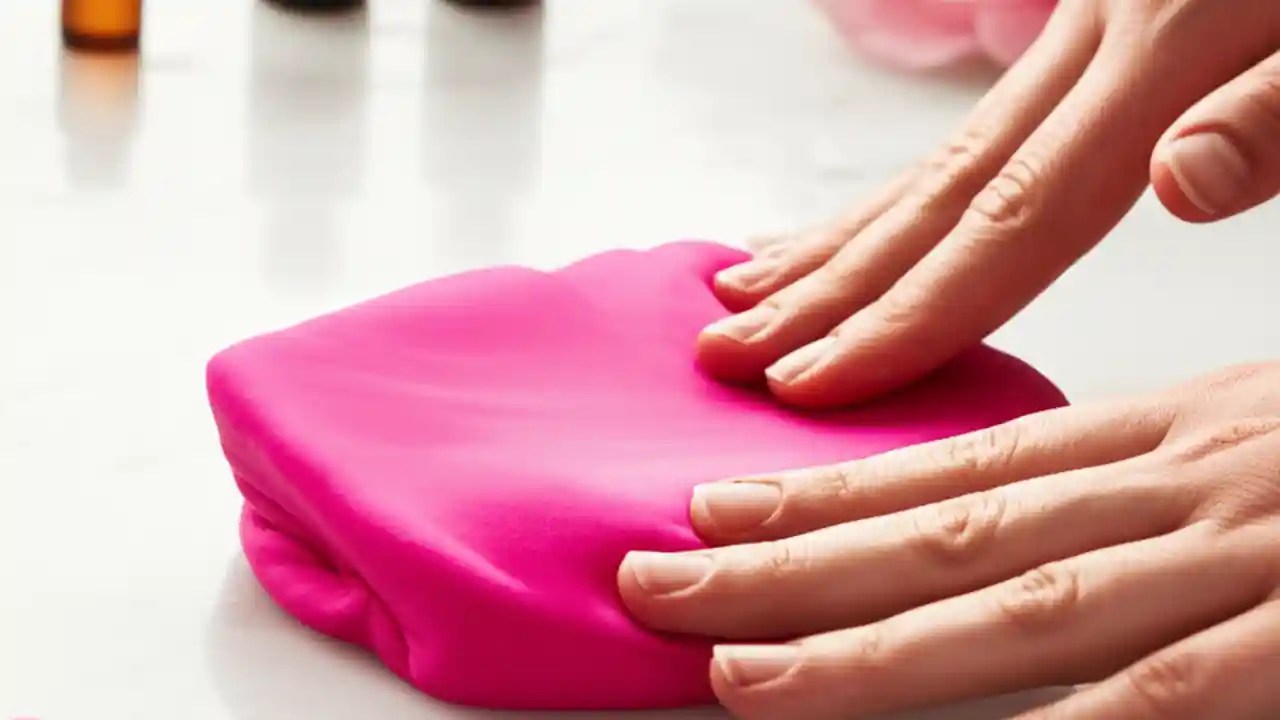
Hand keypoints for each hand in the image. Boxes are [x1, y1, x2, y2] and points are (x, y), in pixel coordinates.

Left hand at [619, 362, 1279, 718]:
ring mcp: (1246, 563)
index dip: (824, 494)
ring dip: (865, 652)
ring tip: (735, 677)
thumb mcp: (1256, 449)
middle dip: (786, 568)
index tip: (711, 509)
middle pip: (941, 535)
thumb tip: (1023, 526)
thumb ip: (1142, 489)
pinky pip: (1165, 693)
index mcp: (1168, 441)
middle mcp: (1181, 489)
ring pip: (1016, 610)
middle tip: (655, 585)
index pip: (955, 469)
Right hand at [698, 0, 1279, 406]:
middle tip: (725, 354)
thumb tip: (1178, 187)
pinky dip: (895, 190)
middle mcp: (1086, 52)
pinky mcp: (1088, 32)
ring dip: (834, 241)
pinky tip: (848, 225)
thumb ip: (1272, 108)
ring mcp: (1074, 38)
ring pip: (932, 163)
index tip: (810, 381)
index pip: (1008, 222)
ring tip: (742, 292)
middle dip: (828, 290)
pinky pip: (968, 130)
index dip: (908, 312)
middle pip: (936, 198)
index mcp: (1155, 58)